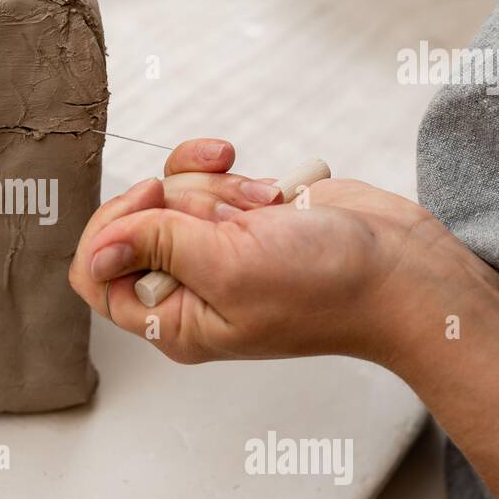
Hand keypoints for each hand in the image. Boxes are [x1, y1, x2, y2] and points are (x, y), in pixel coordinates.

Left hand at [68, 139, 470, 365]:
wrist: (402, 268)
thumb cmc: (327, 287)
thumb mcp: (228, 267)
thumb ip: (156, 246)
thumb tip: (96, 249)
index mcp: (174, 320)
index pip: (96, 274)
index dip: (111, 230)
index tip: (150, 204)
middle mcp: (188, 287)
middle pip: (136, 222)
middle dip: (182, 202)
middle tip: (226, 216)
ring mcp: (215, 250)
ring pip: (175, 192)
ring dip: (221, 188)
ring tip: (267, 212)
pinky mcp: (242, 218)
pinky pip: (208, 179)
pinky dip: (239, 179)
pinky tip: (276, 194)